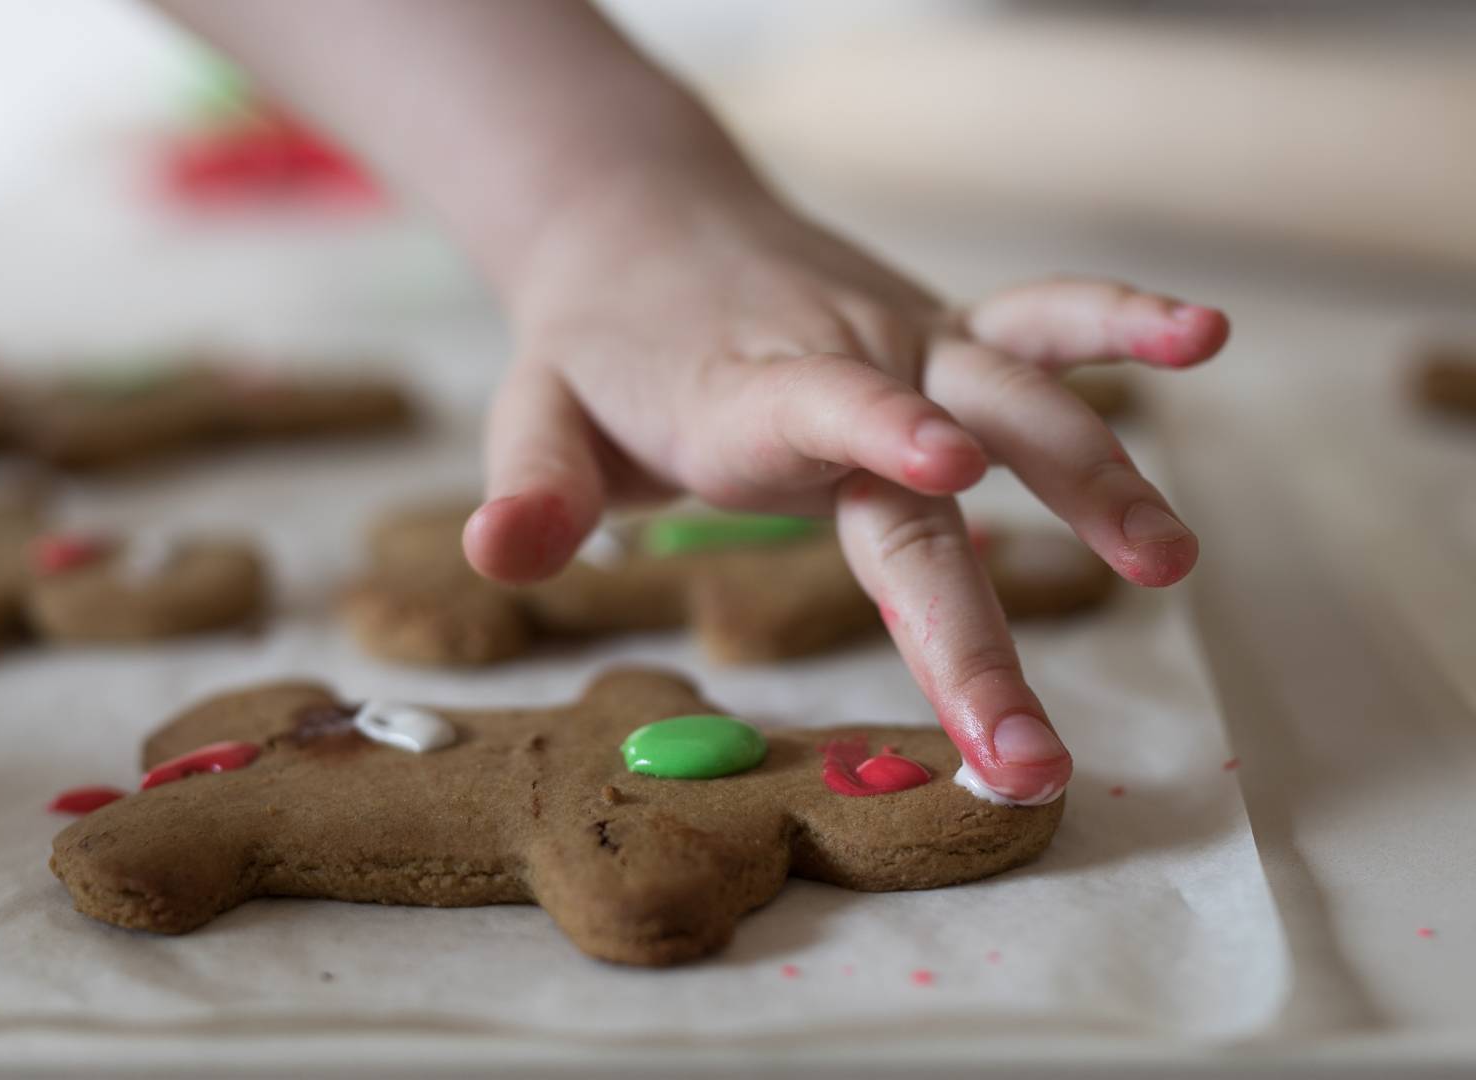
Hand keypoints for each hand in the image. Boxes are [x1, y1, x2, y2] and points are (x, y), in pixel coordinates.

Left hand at [463, 174, 1229, 803]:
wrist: (644, 230)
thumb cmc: (593, 350)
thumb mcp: (533, 415)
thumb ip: (531, 487)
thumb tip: (497, 556)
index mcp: (738, 398)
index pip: (815, 415)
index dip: (877, 432)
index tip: (942, 470)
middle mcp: (839, 370)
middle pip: (925, 483)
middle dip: (979, 614)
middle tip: (1024, 748)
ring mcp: (904, 350)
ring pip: (1015, 398)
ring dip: (1094, 475)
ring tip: (1168, 563)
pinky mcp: (942, 341)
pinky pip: (1037, 322)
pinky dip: (1117, 322)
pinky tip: (1203, 335)